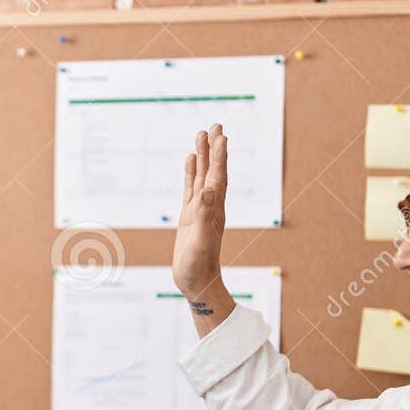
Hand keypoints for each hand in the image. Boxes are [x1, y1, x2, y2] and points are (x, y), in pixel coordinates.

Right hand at [171, 124, 227, 299]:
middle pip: (212, 170)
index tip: (221, 135)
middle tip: (214, 125)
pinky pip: (190, 188)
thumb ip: (205, 215)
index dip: (220, 156)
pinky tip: (189, 161)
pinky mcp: (189, 216)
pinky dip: (190, 173)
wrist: (198, 284)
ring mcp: (199, 210)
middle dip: (213, 148)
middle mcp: (209, 206)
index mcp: (214, 209)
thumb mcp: (201, 241)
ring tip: (201, 135)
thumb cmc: (199, 266)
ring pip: (201, 176)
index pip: (218, 176)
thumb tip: (209, 190)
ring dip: (202, 156)